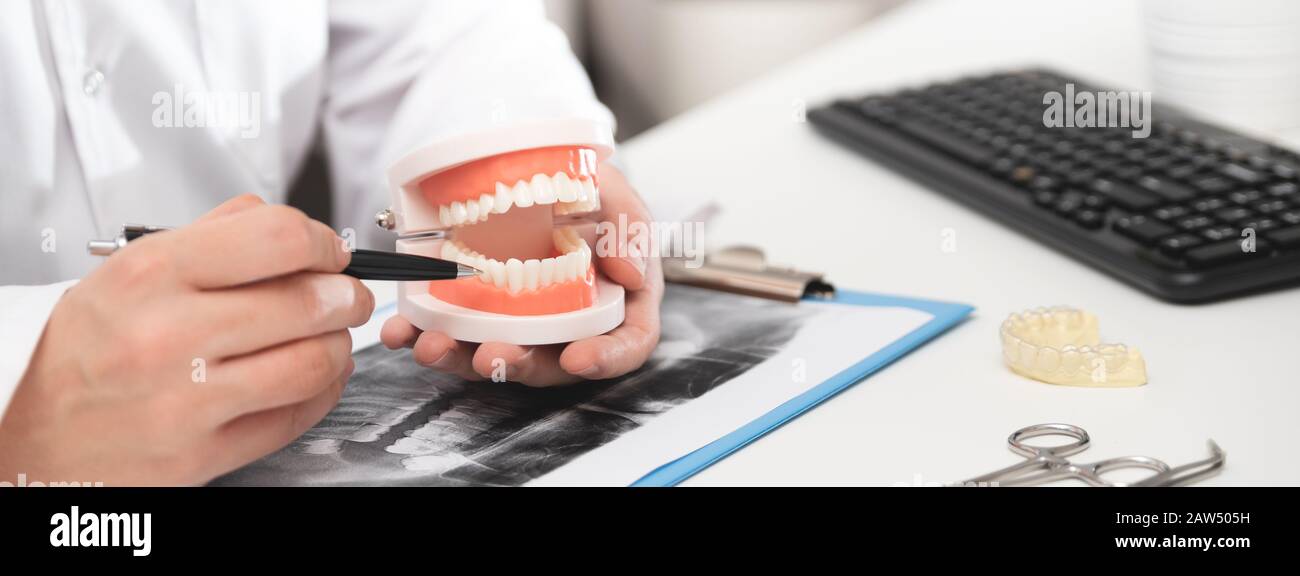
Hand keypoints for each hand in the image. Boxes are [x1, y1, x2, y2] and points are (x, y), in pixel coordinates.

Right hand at [0, 195, 373, 484]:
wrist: (22, 431)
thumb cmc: (80, 350)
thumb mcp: (125, 272)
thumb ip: (208, 236)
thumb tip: (276, 218)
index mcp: (150, 275)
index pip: (277, 238)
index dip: (322, 242)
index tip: (329, 252)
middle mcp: (169, 335)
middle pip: (308, 302)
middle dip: (346, 296)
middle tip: (347, 296)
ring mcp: (187, 400)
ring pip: (313, 362)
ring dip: (338, 346)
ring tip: (331, 337)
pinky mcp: (202, 453)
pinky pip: (295, 417)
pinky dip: (322, 393)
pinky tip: (316, 378)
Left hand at [381, 163, 663, 386]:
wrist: (537, 174)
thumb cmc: (588, 191)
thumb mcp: (615, 194)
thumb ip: (628, 227)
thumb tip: (632, 274)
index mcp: (620, 302)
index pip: (626, 344)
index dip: (605, 359)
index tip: (577, 359)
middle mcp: (573, 324)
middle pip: (553, 361)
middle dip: (518, 364)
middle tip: (490, 357)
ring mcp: (524, 323)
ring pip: (498, 354)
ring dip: (462, 358)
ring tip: (432, 345)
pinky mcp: (480, 313)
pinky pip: (455, 332)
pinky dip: (425, 333)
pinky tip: (402, 329)